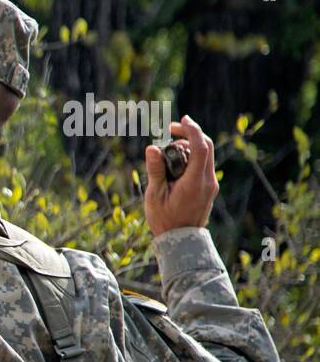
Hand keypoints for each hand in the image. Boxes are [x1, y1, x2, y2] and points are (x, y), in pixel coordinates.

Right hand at [144, 114, 217, 236]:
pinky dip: (192, 157)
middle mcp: (208, 181)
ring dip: (189, 146)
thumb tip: (152, 148)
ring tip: (168, 151)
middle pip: (206, 147)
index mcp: (195, 182)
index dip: (192, 130)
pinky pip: (204, 165)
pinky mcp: (208, 188)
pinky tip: (176, 162)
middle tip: (171, 131)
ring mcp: (210, 185)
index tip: (181, 120)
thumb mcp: (155, 195)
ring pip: (206, 155)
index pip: (200, 148)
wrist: (181, 241)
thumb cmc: (165, 220)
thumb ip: (155, 170)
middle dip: (190, 134)